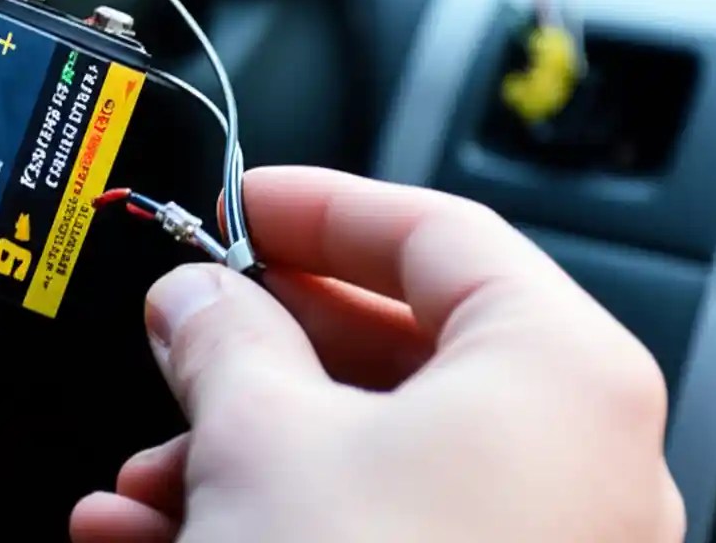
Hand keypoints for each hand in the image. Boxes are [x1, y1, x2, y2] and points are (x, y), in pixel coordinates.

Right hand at [71, 166, 684, 541]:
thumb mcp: (260, 441)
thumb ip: (224, 336)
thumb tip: (196, 296)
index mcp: (557, 373)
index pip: (434, 232)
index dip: (320, 207)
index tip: (241, 205)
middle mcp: (573, 458)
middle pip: (398, 348)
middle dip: (264, 347)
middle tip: (186, 329)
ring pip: (370, 454)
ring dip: (242, 452)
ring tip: (142, 476)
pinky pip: (374, 529)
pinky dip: (273, 519)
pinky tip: (155, 538)